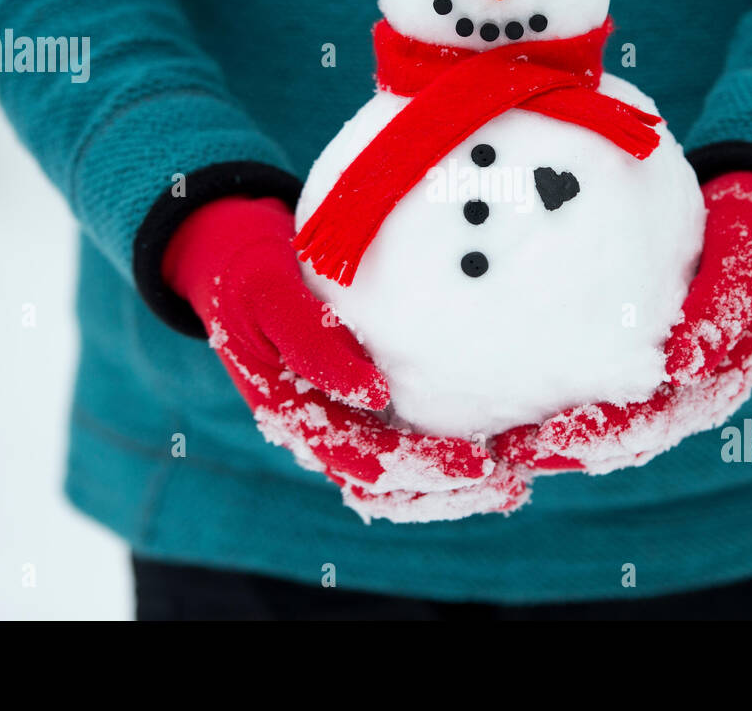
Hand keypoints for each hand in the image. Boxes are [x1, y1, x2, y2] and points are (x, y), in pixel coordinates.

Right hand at [163, 196, 527, 520]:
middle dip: (452, 489)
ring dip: (457, 487)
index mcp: (296, 417)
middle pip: (394, 484)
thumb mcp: (267, 296)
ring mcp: (347, 420)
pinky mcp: (368, 402)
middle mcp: (324, 430)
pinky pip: (411, 438)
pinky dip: (452, 451)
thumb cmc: (251, 276)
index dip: (422, 470)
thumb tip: (370, 393)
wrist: (236, 261)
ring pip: (405, 477)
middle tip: (511, 480)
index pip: (365, 463)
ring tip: (515, 483)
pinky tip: (500, 450)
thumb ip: (309, 342)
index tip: (477, 460)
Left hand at [492, 171, 751, 474]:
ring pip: (608, 436)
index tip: (557, 433)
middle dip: (568, 448)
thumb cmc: (747, 244)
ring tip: (505, 446)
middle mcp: (689, 400)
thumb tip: (685, 365)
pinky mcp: (638, 375)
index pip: (655, 421)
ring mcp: (665, 392)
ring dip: (557, 445)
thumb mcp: (746, 267)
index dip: (606, 433)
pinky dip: (560, 416)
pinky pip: (599, 406)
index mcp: (717, 384)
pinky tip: (514, 417)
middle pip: (623, 439)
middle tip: (515, 447)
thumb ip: (719, 311)